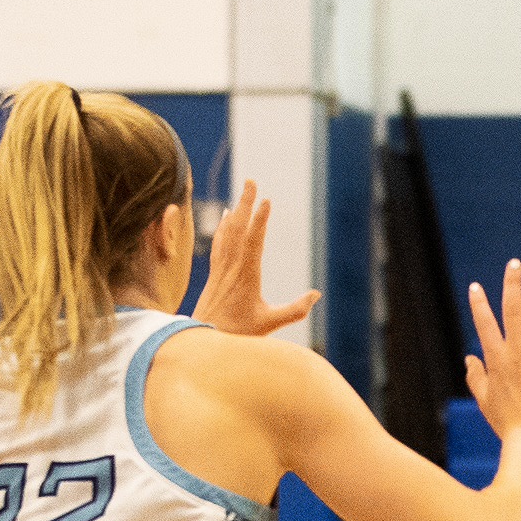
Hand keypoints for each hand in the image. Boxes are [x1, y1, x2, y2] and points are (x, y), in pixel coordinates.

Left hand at [190, 181, 319, 336]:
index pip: (254, 241)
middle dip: (245, 203)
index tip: (267, 201)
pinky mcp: (215, 273)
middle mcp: (231, 266)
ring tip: (242, 193)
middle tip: (251, 182)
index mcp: (247, 275)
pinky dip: (223, 226)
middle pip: (238, 228)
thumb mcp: (271, 324)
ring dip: (235, 210)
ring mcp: (221, 268)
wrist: (203, 338)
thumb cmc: (238, 333)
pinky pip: (219, 242)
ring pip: (227, 232)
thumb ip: (295, 310)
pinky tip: (225, 217)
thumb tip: (316, 295)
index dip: (261, 220)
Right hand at [467, 260, 520, 439]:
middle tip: (513, 264)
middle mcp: (516, 351)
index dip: (480, 303)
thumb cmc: (507, 422)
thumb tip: (470, 358)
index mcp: (495, 358)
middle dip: (511, 283)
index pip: (485, 323)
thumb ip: (475, 376)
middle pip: (511, 309)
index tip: (477, 287)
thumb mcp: (484, 399)